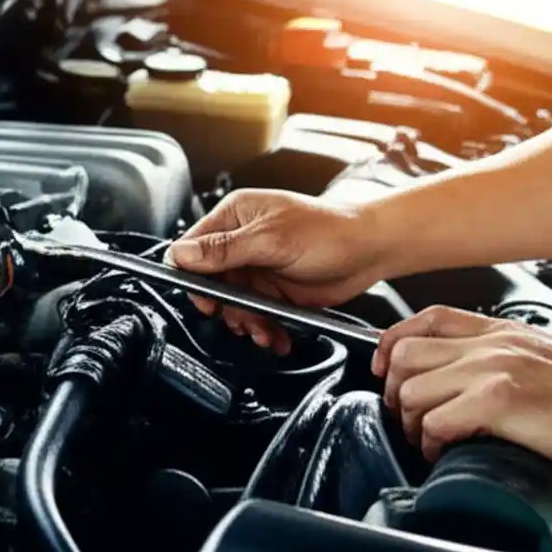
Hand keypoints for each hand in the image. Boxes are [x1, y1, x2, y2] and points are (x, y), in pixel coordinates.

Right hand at [164, 189, 385, 354]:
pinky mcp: (272, 289)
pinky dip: (263, 328)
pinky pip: (255, 314)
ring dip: (246, 322)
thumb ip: (224, 250)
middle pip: (210, 281)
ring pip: (233, 303)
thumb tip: (181, 255)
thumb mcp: (271, 240)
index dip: (191, 275)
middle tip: (239, 318)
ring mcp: (257, 266)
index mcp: (235, 216)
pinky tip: (275, 335)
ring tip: (264, 330)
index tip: (205, 297)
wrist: (370, 250)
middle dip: (225, 306)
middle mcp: (242, 240)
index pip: (192, 246)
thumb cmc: (329, 231)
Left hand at [374, 306, 551, 479]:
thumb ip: (501, 355)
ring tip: (426, 440)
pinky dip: (429, 443)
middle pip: (406, 355)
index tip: (385, 367)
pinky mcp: (494, 403)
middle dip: (395, 390)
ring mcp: (489, 371)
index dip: (393, 341)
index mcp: (499, 332)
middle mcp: (488, 346)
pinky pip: (434, 423)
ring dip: (410, 423)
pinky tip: (442, 452)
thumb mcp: (540, 354)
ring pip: (411, 391)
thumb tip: (464, 374)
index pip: (427, 318)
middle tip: (408, 416)